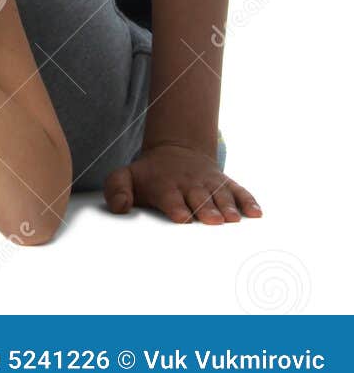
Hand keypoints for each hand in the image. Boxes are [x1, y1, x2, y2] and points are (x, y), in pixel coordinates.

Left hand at [104, 144, 262, 224]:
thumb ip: (116, 190)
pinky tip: (256, 213)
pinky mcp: (224, 183)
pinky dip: (248, 201)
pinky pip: (238, 190)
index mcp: (166, 186)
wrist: (175, 152)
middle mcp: (190, 185)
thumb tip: (120, 207)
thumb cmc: (150, 175)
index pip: (171, 198)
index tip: (182, 217)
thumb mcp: (126, 176)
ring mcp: (209, 183)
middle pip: (199, 198)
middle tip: (213, 220)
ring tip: (233, 219)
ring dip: (227, 206)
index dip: (177, 207)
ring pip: (220, 195)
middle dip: (206, 208)